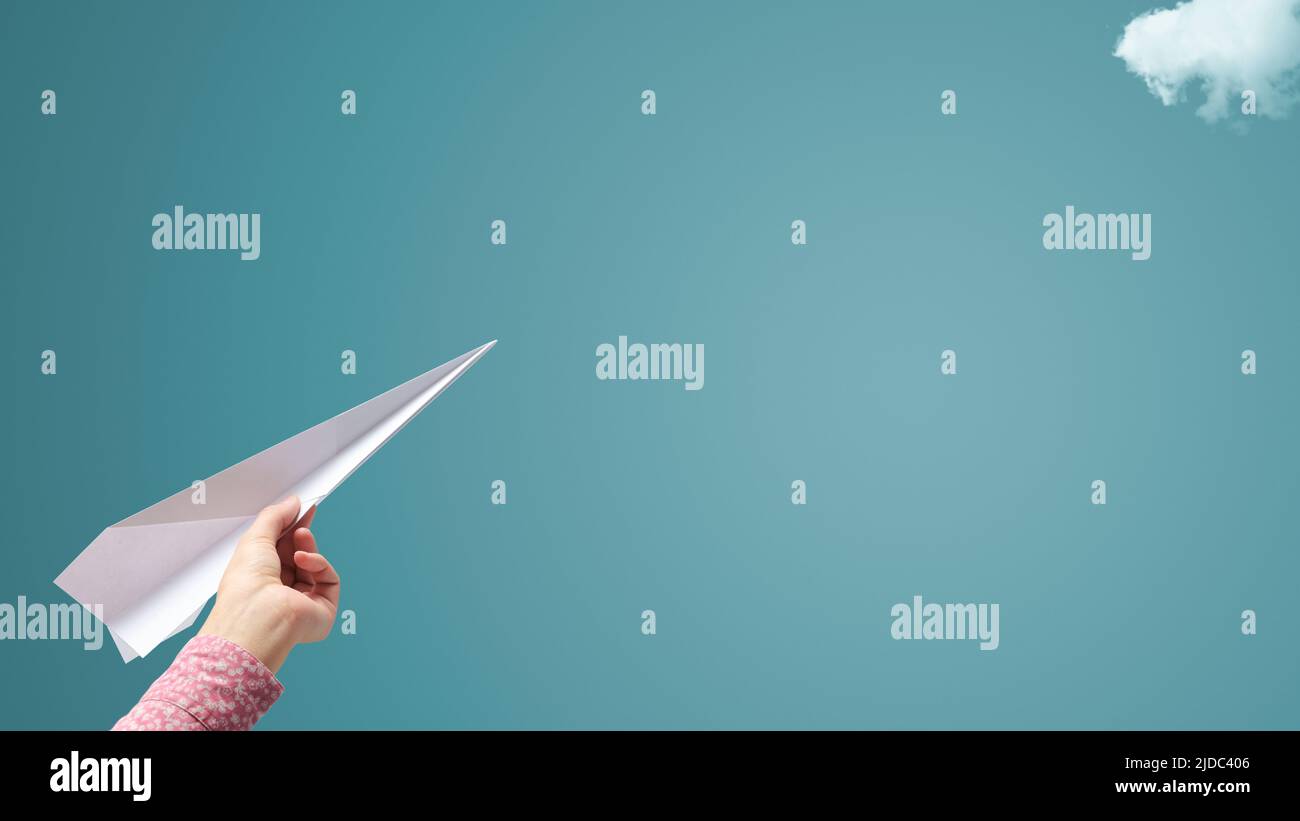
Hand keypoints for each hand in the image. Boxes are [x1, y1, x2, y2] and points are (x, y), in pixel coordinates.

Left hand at [198, 496, 339, 672]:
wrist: (257, 614)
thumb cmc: (246, 585)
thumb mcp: (255, 538)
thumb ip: (276, 516)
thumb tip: (293, 503)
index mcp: (259, 580)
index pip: (280, 551)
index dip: (291, 529)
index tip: (303, 510)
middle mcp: (280, 593)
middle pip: (298, 557)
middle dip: (300, 537)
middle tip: (300, 526)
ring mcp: (302, 603)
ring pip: (315, 566)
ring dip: (309, 549)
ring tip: (300, 542)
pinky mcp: (322, 610)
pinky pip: (329, 579)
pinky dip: (320, 564)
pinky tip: (304, 560)